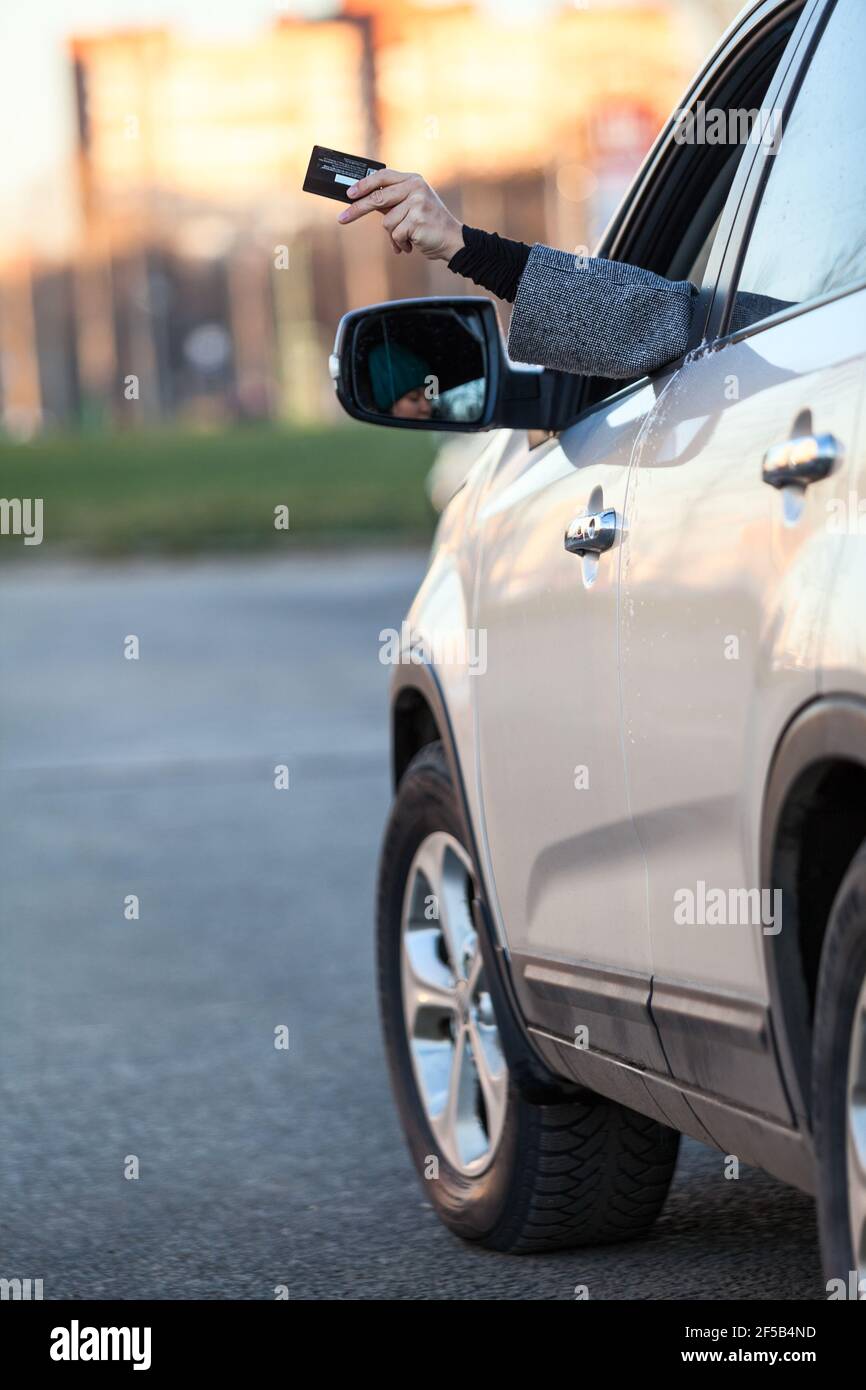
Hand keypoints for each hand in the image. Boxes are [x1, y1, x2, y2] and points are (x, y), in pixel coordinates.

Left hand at [337, 169, 463, 260]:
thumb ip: (391, 201)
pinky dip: (400, 243)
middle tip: (342, 218)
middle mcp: (416, 187)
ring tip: (406, 238)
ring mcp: (418, 203)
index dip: (364, 184)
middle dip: (358, 210)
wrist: (452, 240)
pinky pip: (396, 234)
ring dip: (393, 235)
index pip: (383, 177)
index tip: (349, 193)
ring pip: (387, 222)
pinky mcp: (418, 220)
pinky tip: (411, 243)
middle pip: (378, 197)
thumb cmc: (428, 225)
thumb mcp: (411, 206)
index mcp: (413, 180)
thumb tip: (361, 200)